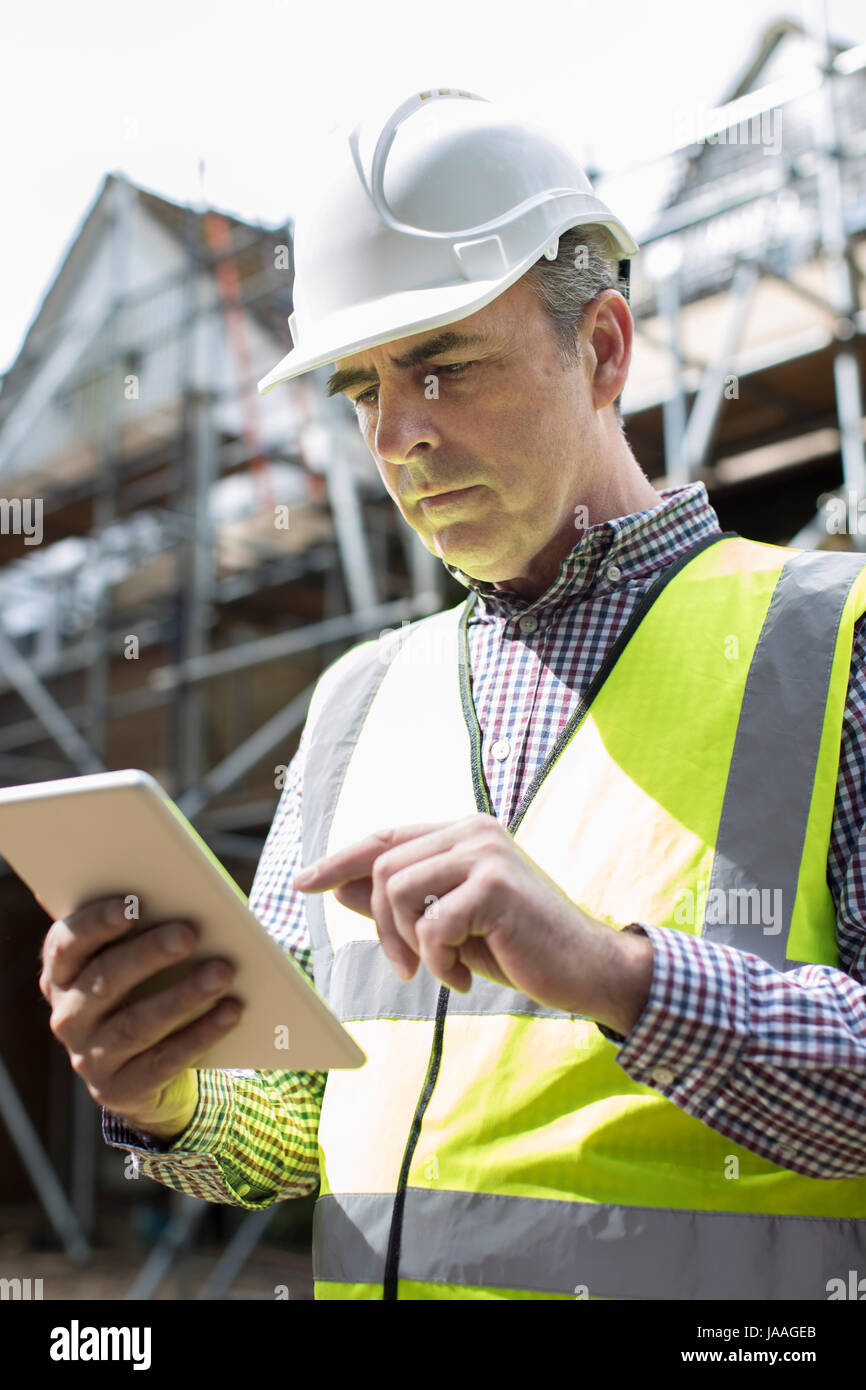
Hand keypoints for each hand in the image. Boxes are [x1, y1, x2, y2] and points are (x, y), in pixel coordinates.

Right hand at [39, 896, 242, 1137]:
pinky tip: (231, 1012)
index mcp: (63, 974)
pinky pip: (164, 1061)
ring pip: (136, 1024)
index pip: (66, 944)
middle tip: (189, 933)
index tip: (131, 904)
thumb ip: (144, 933)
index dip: (95, 923)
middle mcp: (68, 1015)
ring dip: (183, 996)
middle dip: (149, 954)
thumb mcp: (134, 964)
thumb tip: (185, 899)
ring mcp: (89, 1057)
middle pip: (105, 979)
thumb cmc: (143, 993)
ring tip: (222, 972)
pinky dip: (201, 1034)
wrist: (140, 1073)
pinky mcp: (119, 1089)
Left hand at [293, 814, 652, 1030]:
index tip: (303, 883)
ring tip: (440, 969)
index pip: (384, 838)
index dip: (338, 860)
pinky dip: (439, 963)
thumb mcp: (450, 925)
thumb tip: (341, 888)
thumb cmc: (519, 947)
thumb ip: (401, 901)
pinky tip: (466, 978)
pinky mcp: (495, 885)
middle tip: (407, 967)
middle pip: (382, 869)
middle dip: (381, 927)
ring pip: (397, 892)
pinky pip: (431, 926)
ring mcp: (484, 854)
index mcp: (463, 833)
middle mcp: (472, 831)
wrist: (588, 969)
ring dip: (408, 944)